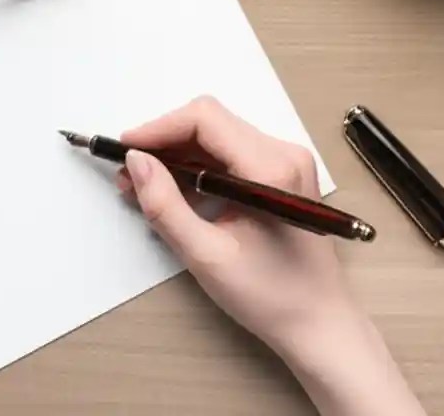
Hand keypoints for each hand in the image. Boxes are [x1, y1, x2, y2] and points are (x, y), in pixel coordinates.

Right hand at [120, 96, 424, 415]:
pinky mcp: (283, 175)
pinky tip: (174, 191)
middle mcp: (285, 153)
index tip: (124, 149)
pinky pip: (232, 155)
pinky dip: (199, 167)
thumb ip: (165, 205)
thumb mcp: (206, 255)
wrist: (319, 322)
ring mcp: (287, 162)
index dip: (159, 128)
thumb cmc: (272, 296)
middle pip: (212, 123)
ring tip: (144, 185)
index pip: (206, 119)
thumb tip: (136, 161)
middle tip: (129, 172)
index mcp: (272, 168)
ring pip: (219, 137)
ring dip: (179, 155)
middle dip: (165, 142)